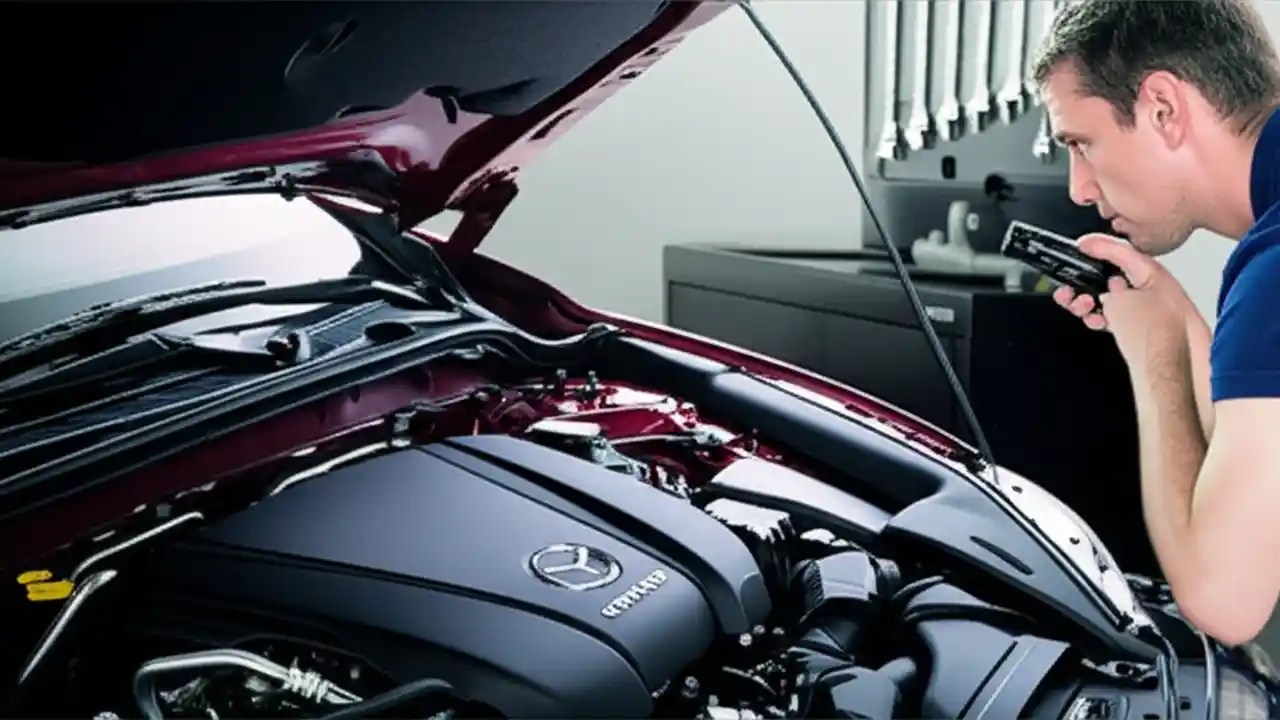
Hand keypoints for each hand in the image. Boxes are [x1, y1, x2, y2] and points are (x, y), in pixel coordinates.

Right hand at [1051, 233, 1192, 363]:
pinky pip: (1118, 315)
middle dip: (1089, 282)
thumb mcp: (1118, 303)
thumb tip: (1106, 293)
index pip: (1121, 252)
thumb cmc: (1156, 336)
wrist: (1169, 369)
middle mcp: (1154, 288)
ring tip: (1082, 308)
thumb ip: (1106, 290)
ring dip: (1093, 302)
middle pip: (1113, 276)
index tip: (1081, 245)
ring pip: (1113, 298)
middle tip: (1072, 287)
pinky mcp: (1147, 326)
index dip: (1098, 247)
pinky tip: (1096, 321)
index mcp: (1152, 274)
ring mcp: (1152, 308)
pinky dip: (1103, 316)